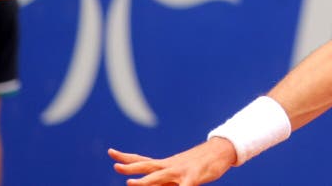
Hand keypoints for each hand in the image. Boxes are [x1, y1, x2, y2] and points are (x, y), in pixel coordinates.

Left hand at [109, 138, 236, 185]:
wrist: (220, 150)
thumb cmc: (198, 163)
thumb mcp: (178, 172)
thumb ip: (164, 180)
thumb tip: (148, 183)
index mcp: (165, 164)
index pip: (142, 160)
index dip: (127, 157)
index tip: (111, 152)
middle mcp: (170, 166)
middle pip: (147, 166)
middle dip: (130, 167)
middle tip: (116, 166)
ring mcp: (181, 171)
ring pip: (160, 176)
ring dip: (145, 181)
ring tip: (130, 183)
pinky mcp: (194, 177)